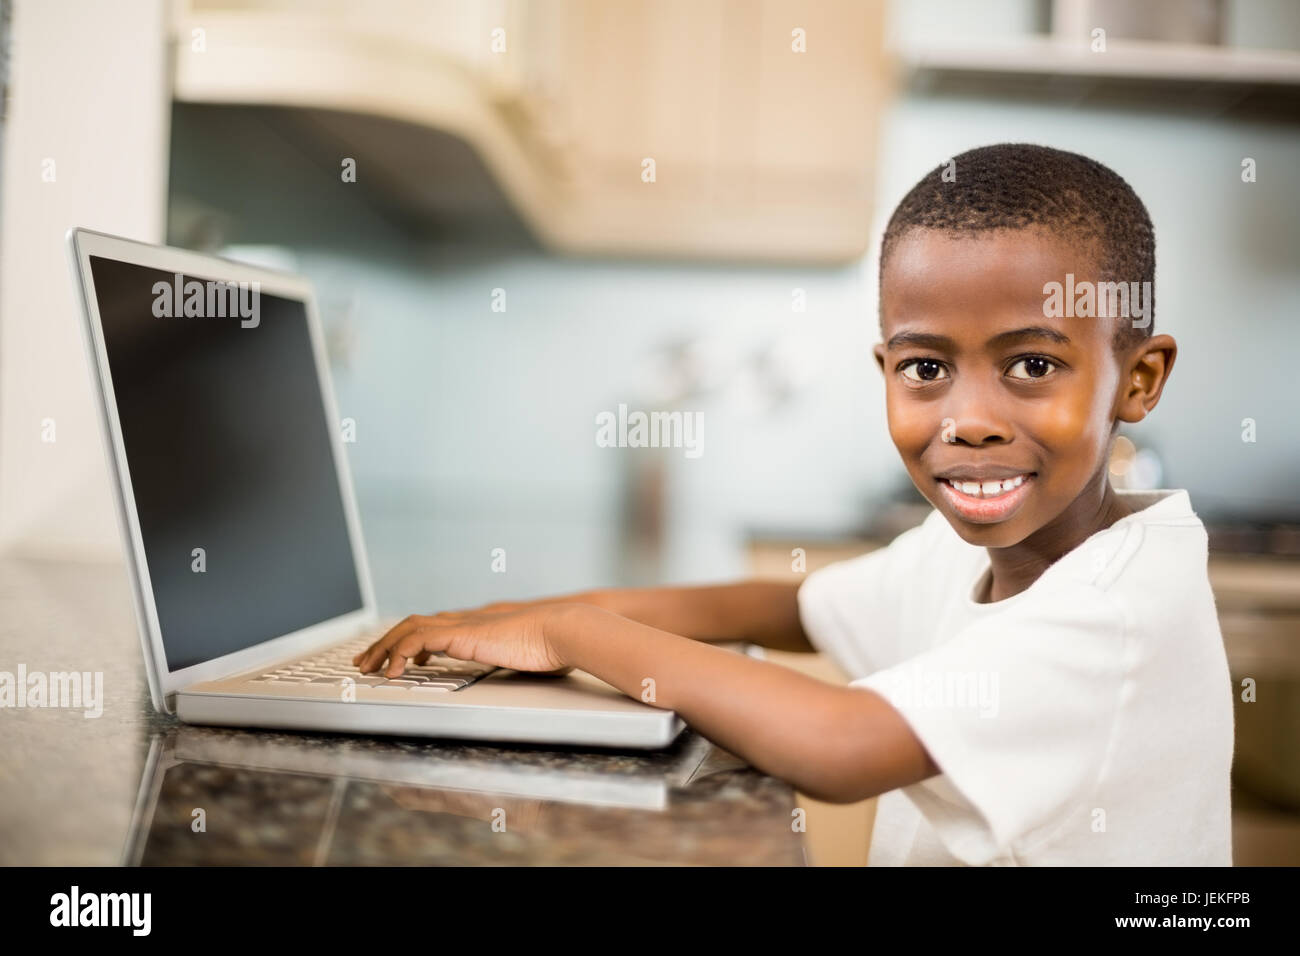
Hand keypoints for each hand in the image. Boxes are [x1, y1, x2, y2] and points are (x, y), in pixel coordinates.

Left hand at [352, 605, 576, 677]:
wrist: (563, 629)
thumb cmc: (553, 645)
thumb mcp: (526, 657)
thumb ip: (513, 661)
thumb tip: (518, 674)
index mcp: (477, 626)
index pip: (434, 627)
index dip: (410, 642)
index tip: (397, 661)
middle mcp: (464, 621)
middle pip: (413, 625)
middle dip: (386, 644)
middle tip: (367, 662)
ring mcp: (461, 626)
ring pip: (407, 629)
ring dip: (384, 647)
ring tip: (369, 667)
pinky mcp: (460, 634)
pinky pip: (417, 639)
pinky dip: (399, 653)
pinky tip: (393, 671)